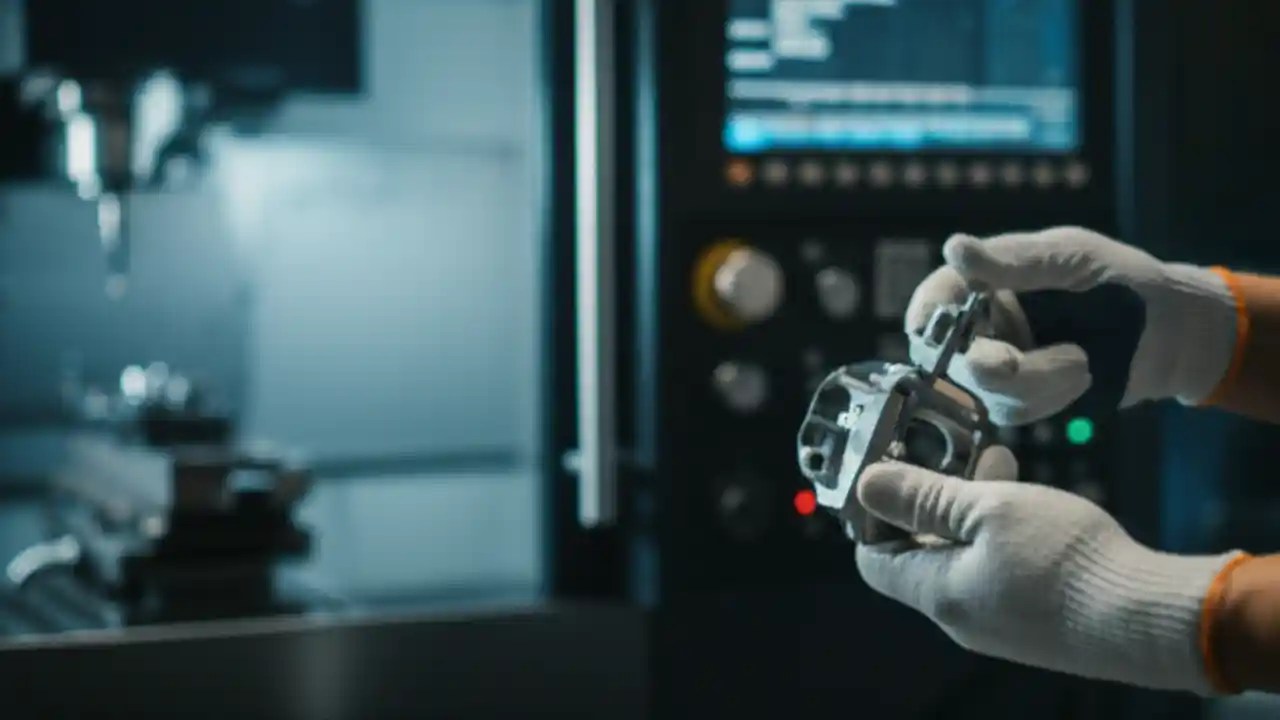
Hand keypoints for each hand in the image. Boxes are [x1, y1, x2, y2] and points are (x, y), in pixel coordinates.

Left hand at [854, 451, 1240, 693]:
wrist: (1149, 619)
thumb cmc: (1065, 561)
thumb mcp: (988, 509)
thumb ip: (925, 497)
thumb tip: (866, 486)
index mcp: (937, 593)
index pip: (872, 557)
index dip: (873, 513)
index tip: (890, 470)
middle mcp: (961, 617)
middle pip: (918, 554)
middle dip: (931, 499)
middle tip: (953, 452)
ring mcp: (1000, 623)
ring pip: (964, 557)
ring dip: (972, 508)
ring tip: (999, 461)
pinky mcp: (1035, 622)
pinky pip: (1000, 571)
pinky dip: (1002, 532)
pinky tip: (1029, 500)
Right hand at [906, 227, 1237, 424]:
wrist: (1174, 335)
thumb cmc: (1124, 282)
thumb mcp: (1072, 258)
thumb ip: (1013, 262)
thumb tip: (954, 248)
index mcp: (988, 282)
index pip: (936, 298)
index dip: (926, 315)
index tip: (933, 329)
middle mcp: (984, 325)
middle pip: (949, 355)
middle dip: (986, 363)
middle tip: (1012, 362)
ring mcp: (1000, 367)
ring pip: (983, 389)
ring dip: (1033, 380)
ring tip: (1081, 361)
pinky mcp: (1022, 400)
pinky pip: (1014, 410)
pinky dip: (1049, 396)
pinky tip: (1081, 376)